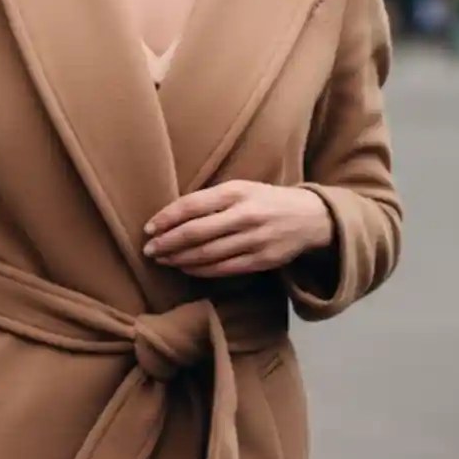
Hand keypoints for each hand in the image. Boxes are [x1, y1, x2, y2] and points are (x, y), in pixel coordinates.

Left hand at [143, 180, 333, 277]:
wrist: (310, 217)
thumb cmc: (266, 200)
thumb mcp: (242, 188)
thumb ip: (211, 199)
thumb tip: (171, 216)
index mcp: (236, 192)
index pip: (192, 206)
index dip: (166, 218)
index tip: (148, 229)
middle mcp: (245, 215)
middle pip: (196, 233)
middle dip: (167, 243)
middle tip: (149, 250)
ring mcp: (255, 240)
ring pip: (207, 254)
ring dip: (179, 259)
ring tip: (163, 260)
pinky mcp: (262, 261)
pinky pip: (223, 268)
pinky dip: (200, 270)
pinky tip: (186, 268)